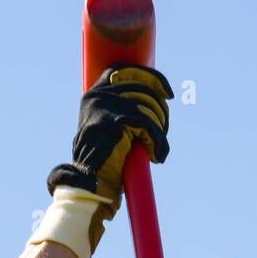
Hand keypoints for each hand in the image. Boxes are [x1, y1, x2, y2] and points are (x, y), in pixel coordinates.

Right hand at [47, 65, 172, 250]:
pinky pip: (147, 124)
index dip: (150, 77)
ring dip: (160, 128)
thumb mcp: (108, 131)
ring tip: (159, 149)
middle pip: (142, 87)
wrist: (88, 187)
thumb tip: (154, 99)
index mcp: (93, 94)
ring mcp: (104, 107)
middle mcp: (96, 95)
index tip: (168, 93)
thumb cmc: (101, 165)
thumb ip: (121, 112)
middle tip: (164, 131)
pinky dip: (158, 140)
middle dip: (160, 109)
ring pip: (147, 106)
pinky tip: (158, 156)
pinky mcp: (114, 122)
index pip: (125, 70)